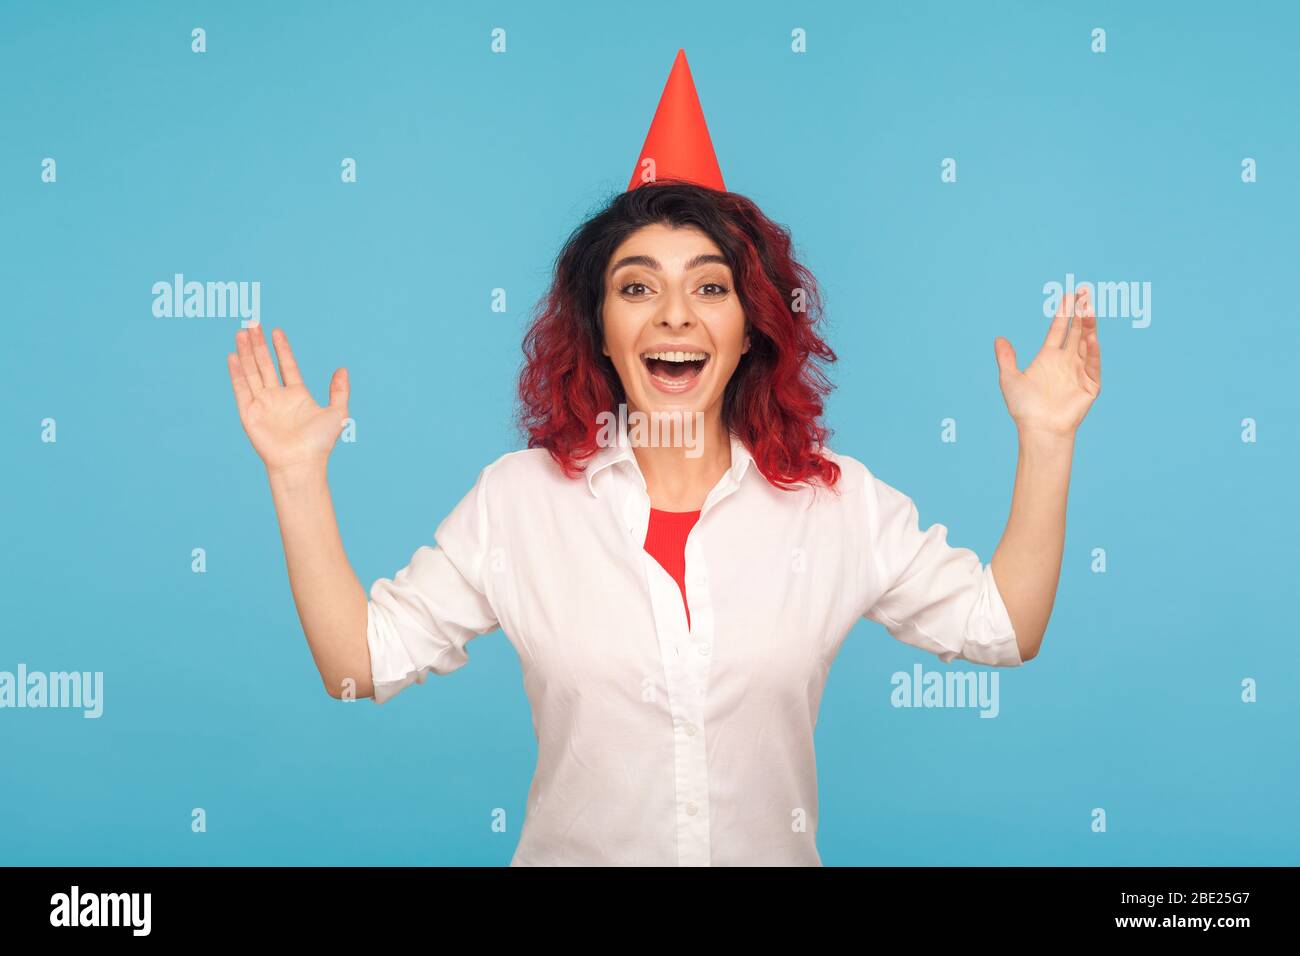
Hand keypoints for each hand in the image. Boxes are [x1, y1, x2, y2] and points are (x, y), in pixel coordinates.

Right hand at [226, 325, 348, 474]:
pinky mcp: (249, 413)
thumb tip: (343, 369)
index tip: (276, 330)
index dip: (282, 348)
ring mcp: (262, 404)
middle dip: (259, 344)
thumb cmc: (320, 443)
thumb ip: (339, 391)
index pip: (287, 365)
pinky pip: (241, 389)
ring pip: (251, 372)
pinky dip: (236, 372)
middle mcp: (278, 397)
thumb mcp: (338, 413)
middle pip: (265, 364)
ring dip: (246, 352)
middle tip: (252, 323)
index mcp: (297, 395)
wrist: (301, 462)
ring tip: (241, 332)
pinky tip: (233, 356)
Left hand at [994, 287, 1100, 437]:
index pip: (1059, 330)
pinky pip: (1093, 365)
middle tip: (1084, 292)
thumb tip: (999, 338)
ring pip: (1086, 344)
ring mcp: (1079, 372)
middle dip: (1080, 313)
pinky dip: (1093, 352)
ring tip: (1089, 308)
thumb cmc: (1024, 407)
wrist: (1039, 429)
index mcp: (1049, 358)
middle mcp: (1066, 361)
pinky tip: (1091, 337)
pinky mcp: (1090, 385)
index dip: (1064, 313)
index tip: (1069, 295)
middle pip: (1076, 332)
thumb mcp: (1010, 378)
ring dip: (1088, 326)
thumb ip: (1006, 358)